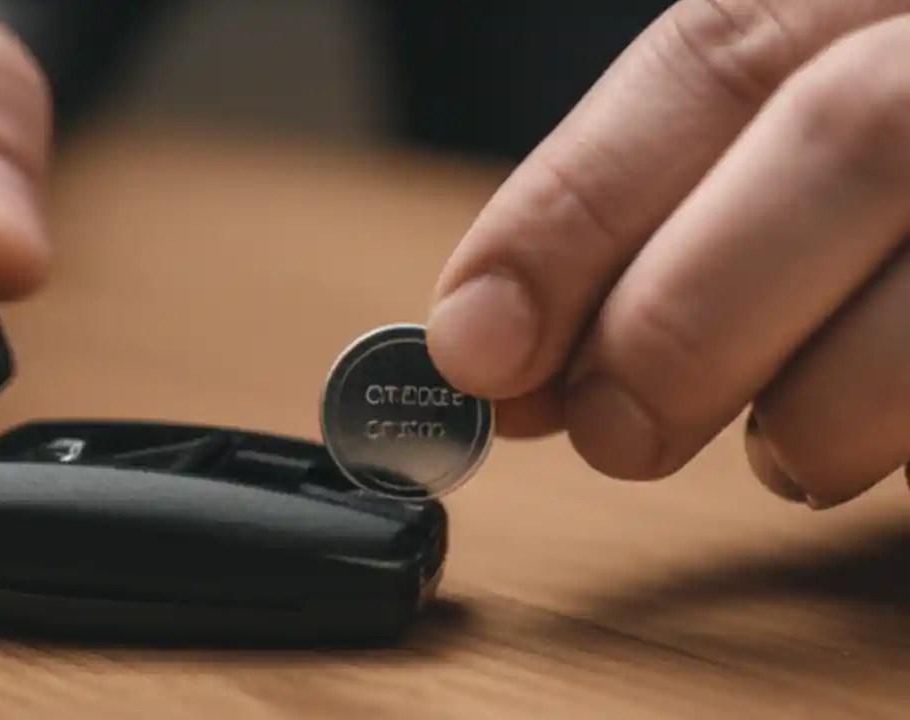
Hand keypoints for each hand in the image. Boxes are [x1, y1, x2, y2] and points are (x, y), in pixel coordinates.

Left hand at [426, 1, 909, 508]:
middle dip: (689, 316)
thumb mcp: (787, 138)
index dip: (577, 207)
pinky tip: (862, 450)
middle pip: (849, 137)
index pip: (718, 56)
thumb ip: (659, 215)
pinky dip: (900, 437)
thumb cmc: (884, 179)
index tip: (475, 347)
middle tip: (609, 432)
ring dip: (822, 404)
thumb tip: (499, 343)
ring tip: (776, 446)